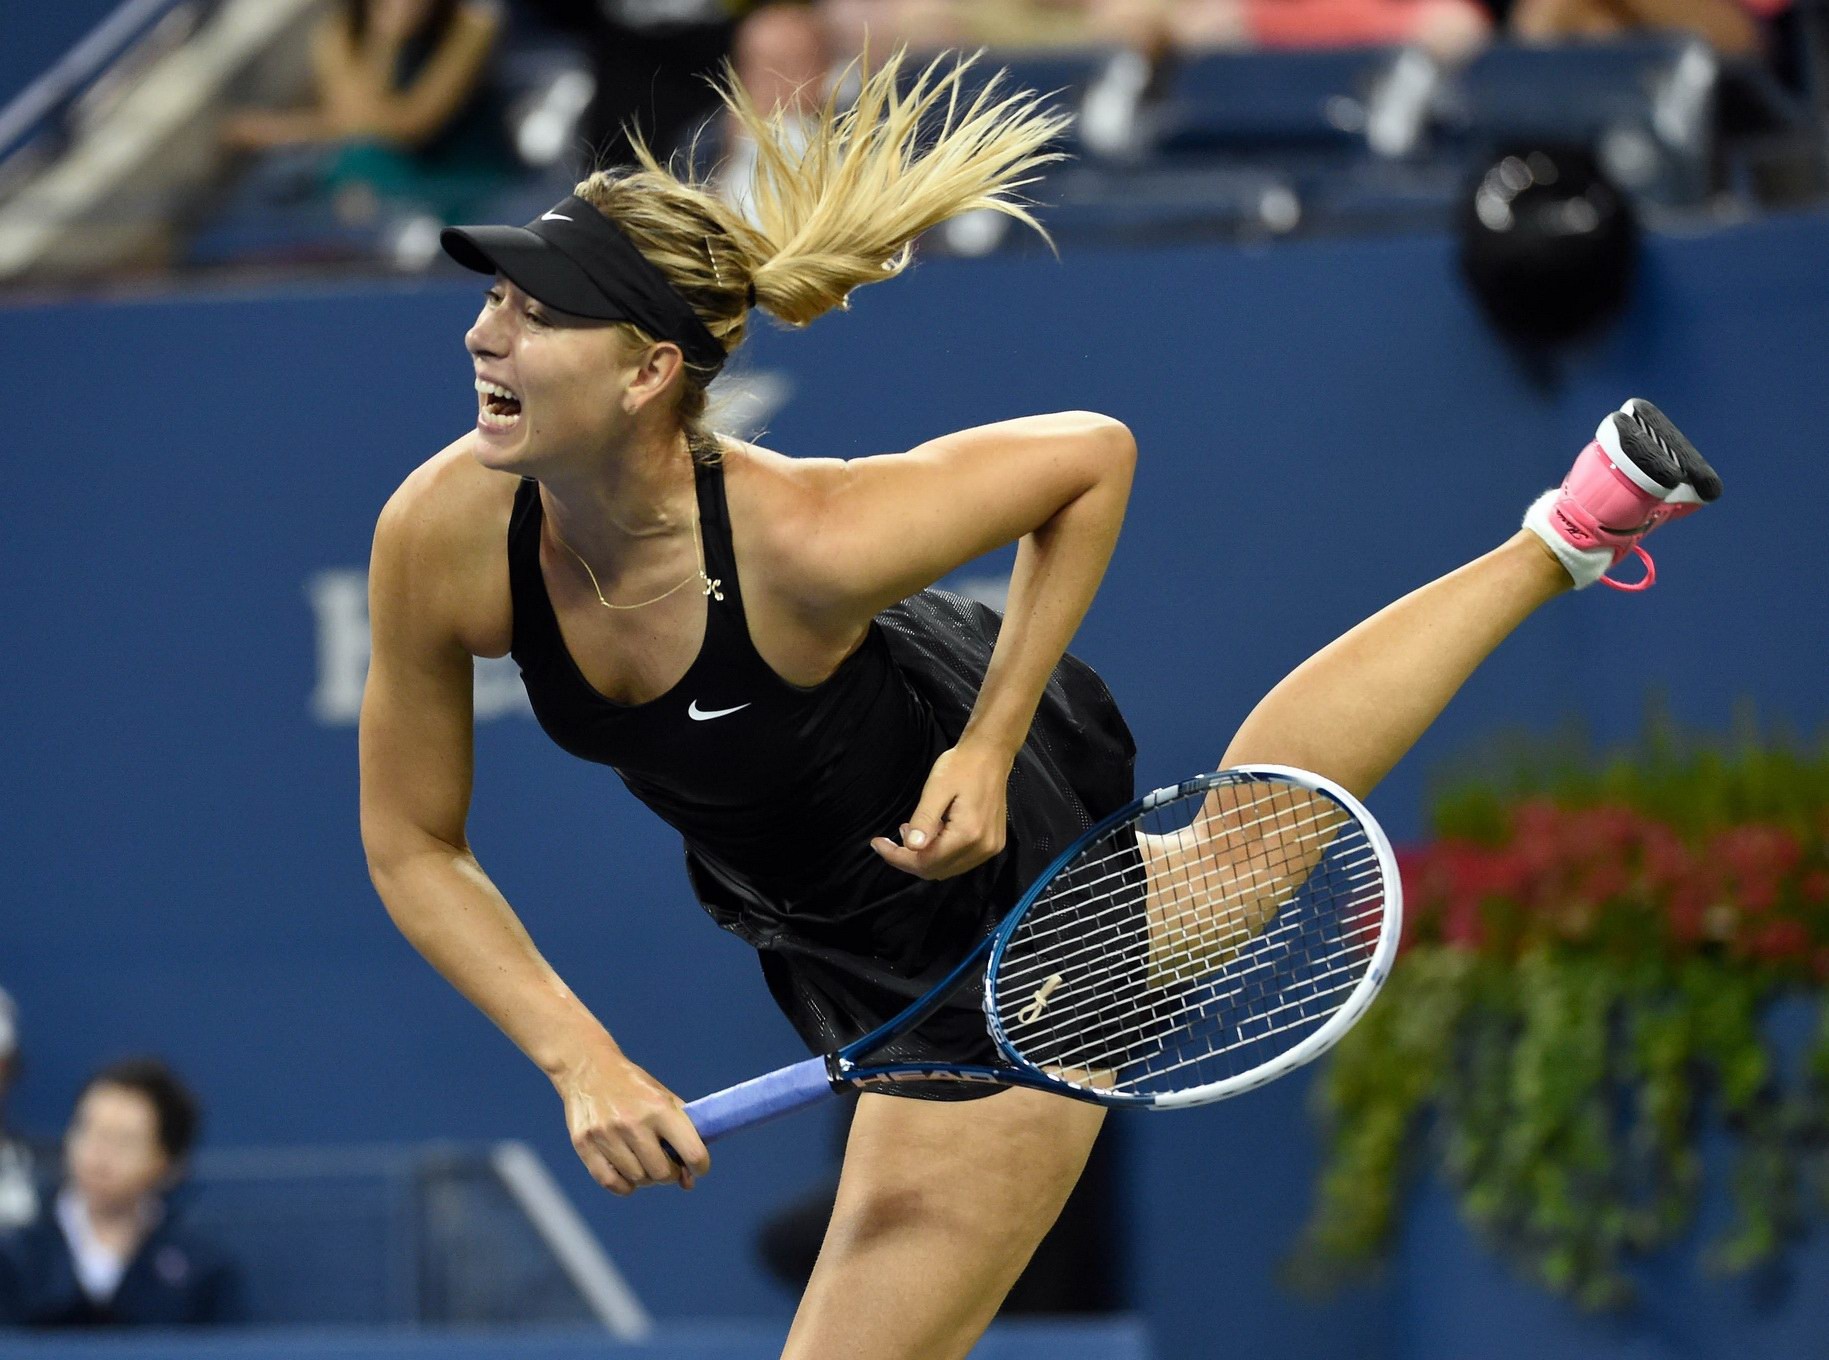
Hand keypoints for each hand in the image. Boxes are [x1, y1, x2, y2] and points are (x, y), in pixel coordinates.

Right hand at [553, 1045, 709, 1195]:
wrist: (589, 1068)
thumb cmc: (634, 1087)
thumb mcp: (665, 1097)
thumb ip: (683, 1133)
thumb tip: (689, 1180)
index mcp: (659, 1108)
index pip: (692, 1152)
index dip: (700, 1166)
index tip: (697, 1168)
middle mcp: (633, 1123)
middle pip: (662, 1173)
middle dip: (671, 1174)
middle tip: (667, 1164)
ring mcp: (606, 1135)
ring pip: (637, 1179)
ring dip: (646, 1178)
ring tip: (644, 1163)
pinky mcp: (584, 1144)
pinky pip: (610, 1183)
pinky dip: (624, 1186)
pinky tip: (627, 1175)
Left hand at [870, 741, 1012, 879]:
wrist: (991, 754)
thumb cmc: (961, 766)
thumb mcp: (937, 788)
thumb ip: (924, 819)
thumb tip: (912, 847)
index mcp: (968, 834)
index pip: (925, 861)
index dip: (898, 857)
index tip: (878, 844)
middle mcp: (982, 848)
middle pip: (936, 870)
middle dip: (909, 858)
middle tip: (895, 835)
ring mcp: (990, 848)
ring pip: (947, 869)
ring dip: (925, 857)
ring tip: (914, 830)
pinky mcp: (993, 844)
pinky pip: (960, 861)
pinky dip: (942, 853)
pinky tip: (935, 832)